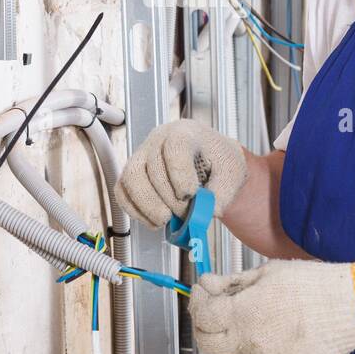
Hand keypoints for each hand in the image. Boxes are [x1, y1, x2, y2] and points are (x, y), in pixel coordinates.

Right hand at [115, 119, 247, 228]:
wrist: (210, 162)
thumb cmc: (218, 161)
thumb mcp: (232, 173)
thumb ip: (224, 192)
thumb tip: (208, 211)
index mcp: (185, 132)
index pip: (175, 146)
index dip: (180, 173)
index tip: (190, 194)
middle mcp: (158, 140)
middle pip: (153, 168)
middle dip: (169, 198)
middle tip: (185, 214)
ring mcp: (141, 155)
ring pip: (131, 179)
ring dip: (147, 205)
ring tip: (165, 220)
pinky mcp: (132, 174)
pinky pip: (122, 192)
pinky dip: (135, 210)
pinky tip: (153, 220)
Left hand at [188, 259, 354, 353]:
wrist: (349, 307)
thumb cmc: (313, 285)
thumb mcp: (266, 272)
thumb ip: (233, 282)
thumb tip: (212, 285)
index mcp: (242, 313)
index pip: (202, 314)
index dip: (199, 299)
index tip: (205, 290)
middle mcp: (248, 342)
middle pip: (206, 342)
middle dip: (205, 324)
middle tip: (213, 310)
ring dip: (228, 340)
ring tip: (245, 323)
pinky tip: (258, 343)